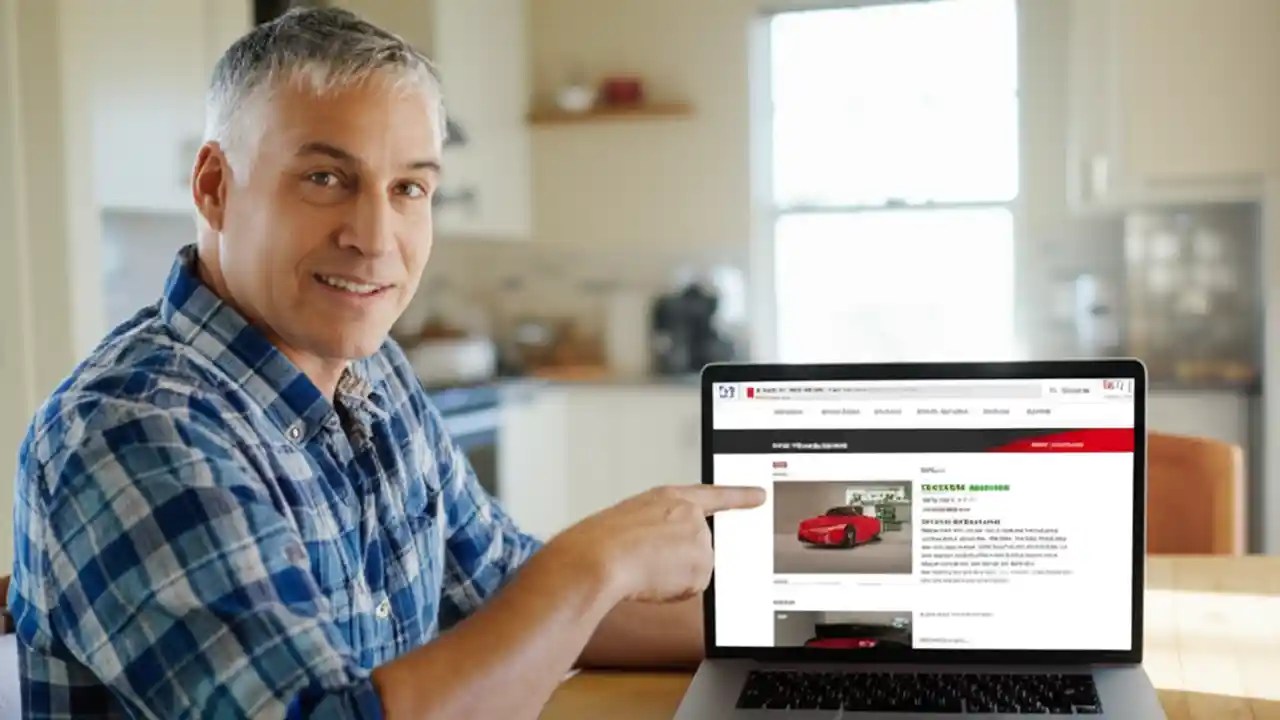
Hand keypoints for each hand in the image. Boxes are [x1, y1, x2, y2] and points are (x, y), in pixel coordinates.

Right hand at [548, 485, 765, 604]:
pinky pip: (691, 588)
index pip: (713, 494)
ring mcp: (699, 538)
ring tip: (643, 569)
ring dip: (673, 577)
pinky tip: (652, 581)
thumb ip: (658, 531)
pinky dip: (674, 591)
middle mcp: (690, 514)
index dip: (739, 495)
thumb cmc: (600, 542)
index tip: (758, 495)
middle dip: (679, 561)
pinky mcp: (703, 563)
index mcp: (669, 496)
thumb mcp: (630, 524)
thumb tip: (671, 557)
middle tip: (648, 562)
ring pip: (694, 569)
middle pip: (700, 546)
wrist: (599, 558)